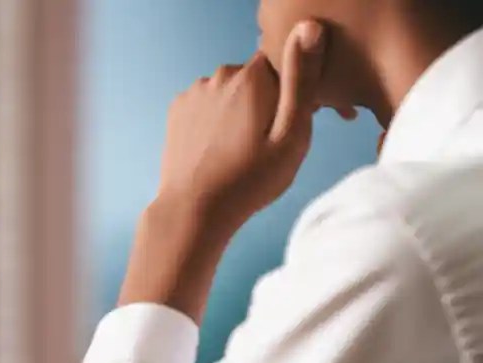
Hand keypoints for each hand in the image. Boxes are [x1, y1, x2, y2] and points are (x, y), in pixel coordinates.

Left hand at [118, 20, 327, 321]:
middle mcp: (220, 75)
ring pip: (231, 93)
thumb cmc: (250, 179)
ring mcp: (195, 92)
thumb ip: (301, 78)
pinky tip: (219, 150)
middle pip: (257, 79)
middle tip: (266, 144)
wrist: (194, 209)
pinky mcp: (178, 110)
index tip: (288, 125)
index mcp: (253, 76)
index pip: (286, 65)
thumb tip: (307, 29)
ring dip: (239, 112)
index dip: (293, 94)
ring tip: (240, 151)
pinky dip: (216, 122)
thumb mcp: (292, 133)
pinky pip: (208, 106)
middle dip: (266, 102)